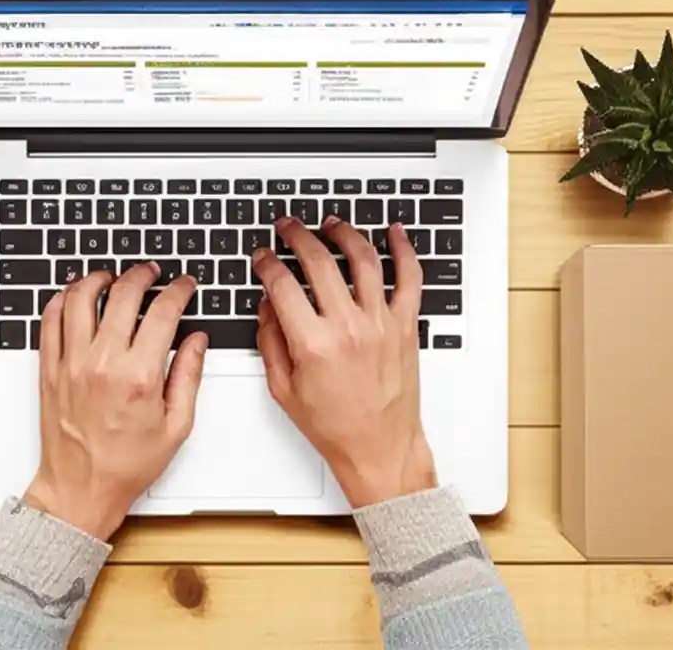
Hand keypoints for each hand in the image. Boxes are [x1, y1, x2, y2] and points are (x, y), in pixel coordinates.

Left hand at [25, 264, 207, 539]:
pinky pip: (49, 320)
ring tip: (112, 277)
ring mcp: (71, 364)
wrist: (81, 489)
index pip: (162, 312)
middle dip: (142, 275)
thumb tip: (197, 341)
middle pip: (122, 294)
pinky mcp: (49, 369)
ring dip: (99, 278)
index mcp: (139, 377)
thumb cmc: (125, 465)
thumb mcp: (176, 426)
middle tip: (151, 273)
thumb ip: (189, 376)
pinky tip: (75, 295)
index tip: (184, 286)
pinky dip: (62, 298)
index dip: (178, 291)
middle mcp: (102, 363)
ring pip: (79, 298)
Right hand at [252, 217, 436, 507]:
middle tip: (288, 227)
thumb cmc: (335, 426)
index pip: (282, 285)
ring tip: (331, 224)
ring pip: (363, 260)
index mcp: (312, 344)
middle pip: (319, 262)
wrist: (379, 448)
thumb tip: (267, 305)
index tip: (263, 257)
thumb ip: (271, 342)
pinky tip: (394, 232)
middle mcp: (347, 328)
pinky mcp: (405, 326)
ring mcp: (380, 324)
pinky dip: (404, 250)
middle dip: (298, 236)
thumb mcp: (284, 389)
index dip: (267, 264)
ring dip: (344, 234)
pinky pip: (409, 278)